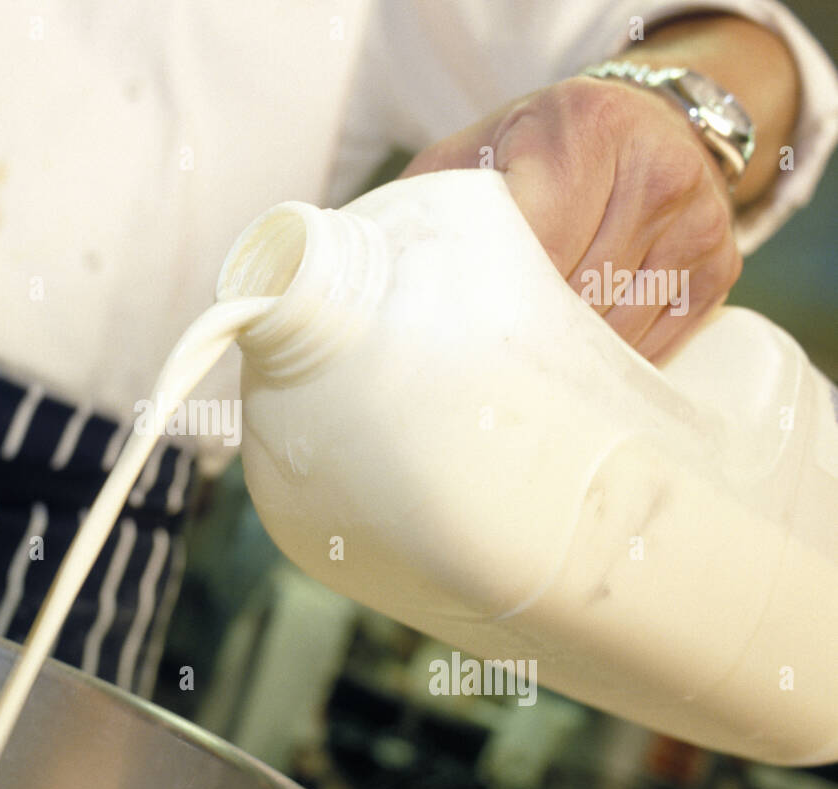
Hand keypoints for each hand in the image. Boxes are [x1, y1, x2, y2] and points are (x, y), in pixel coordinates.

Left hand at [401, 75, 740, 362]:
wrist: (636, 124)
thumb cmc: (532, 152)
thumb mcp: (471, 157)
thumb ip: (423, 209)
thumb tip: (360, 283)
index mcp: (583, 129)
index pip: (537, 245)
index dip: (495, 301)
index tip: (459, 335)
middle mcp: (655, 166)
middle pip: (579, 296)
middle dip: (524, 338)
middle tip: (481, 367)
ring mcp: (698, 219)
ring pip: (617, 331)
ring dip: (564, 362)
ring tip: (521, 372)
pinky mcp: (720, 267)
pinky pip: (657, 345)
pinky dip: (608, 367)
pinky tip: (572, 369)